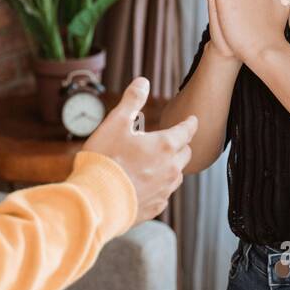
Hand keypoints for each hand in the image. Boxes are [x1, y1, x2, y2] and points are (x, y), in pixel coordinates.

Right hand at [82, 77, 197, 225]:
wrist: (96, 201)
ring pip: (177, 175)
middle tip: (171, 140)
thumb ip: (132, 101)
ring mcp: (164, 191)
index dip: (190, 123)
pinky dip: (160, 186)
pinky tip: (146, 184)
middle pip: (185, 154)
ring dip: (171, 166)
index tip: (192, 120)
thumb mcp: (116, 122)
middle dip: (181, 145)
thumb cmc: (105, 159)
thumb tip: (143, 82)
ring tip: (157, 162)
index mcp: (164, 146)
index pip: (186, 131)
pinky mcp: (155, 208)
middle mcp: (170, 169)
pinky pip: (164, 194)